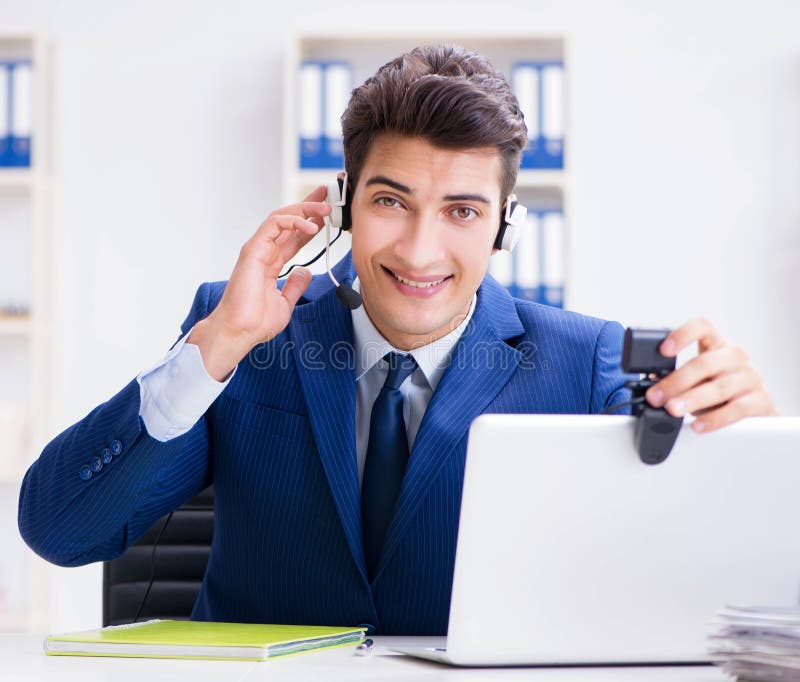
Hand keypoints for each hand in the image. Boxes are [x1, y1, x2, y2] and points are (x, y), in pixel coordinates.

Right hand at [188, 186, 329, 379]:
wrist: (241, 331)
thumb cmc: (256, 321)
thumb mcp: (285, 302)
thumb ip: (295, 285)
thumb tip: (305, 271)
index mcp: (271, 262)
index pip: (293, 235)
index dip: (310, 222)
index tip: (326, 214)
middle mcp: (264, 252)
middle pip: (288, 220)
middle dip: (308, 206)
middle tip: (327, 196)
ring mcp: (257, 249)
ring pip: (281, 217)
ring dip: (304, 209)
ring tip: (324, 209)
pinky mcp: (253, 249)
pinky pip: (273, 225)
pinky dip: (293, 221)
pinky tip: (310, 226)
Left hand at [644, 317, 777, 432]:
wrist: (755, 409)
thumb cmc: (719, 388)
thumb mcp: (697, 378)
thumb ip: (677, 378)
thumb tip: (651, 385)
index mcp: (717, 344)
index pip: (703, 327)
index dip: (683, 334)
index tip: (663, 350)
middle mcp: (736, 356)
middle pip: (705, 363)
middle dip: (676, 381)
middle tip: (656, 397)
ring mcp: (751, 377)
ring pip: (719, 387)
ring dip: (692, 400)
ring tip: (672, 410)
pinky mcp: (761, 400)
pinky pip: (736, 410)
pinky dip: (714, 419)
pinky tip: (698, 426)